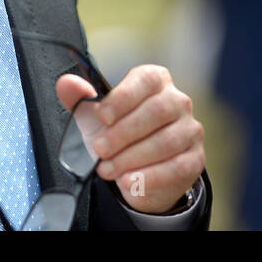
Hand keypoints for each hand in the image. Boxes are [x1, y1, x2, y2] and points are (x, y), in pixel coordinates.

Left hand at [55, 65, 204, 214]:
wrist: (140, 172)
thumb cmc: (120, 137)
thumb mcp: (98, 119)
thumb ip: (81, 100)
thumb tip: (66, 83)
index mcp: (156, 82)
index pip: (146, 80)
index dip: (123, 97)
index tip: (102, 115)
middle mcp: (178, 102)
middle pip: (157, 111)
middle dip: (123, 132)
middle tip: (99, 149)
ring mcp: (190, 130)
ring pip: (166, 141)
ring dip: (132, 158)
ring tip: (108, 169)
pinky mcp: (195, 159)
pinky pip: (176, 167)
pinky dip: (149, 177)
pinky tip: (129, 181)